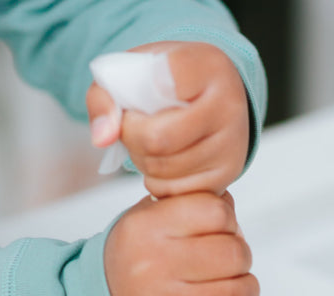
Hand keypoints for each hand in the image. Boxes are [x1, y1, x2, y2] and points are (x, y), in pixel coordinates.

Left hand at [86, 42, 249, 196]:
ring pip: (163, 170)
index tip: (137, 95)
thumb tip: (102, 139)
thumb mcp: (134, 72)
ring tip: (148, 143)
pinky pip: (173, 191)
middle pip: (156, 139)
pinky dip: (156, 181)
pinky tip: (162, 162)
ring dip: (141, 161)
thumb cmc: (169, 82)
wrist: (212, 97)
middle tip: (132, 127)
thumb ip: (105, 97)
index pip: (161, 80)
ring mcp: (230, 145)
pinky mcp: (225, 176)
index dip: (135, 96)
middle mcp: (228, 106)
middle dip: (131, 138)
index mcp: (207, 66)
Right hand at [105, 192, 262, 295]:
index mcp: (149, 228)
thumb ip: (187, 205)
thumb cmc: (136, 262)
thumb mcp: (148, 221)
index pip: (216, 211)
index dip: (229, 222)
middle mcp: (154, 265)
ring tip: (241, 291)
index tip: (223, 233)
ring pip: (237, 294)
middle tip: (234, 266)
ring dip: (250, 292)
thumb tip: (230, 206)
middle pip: (233, 253)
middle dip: (243, 258)